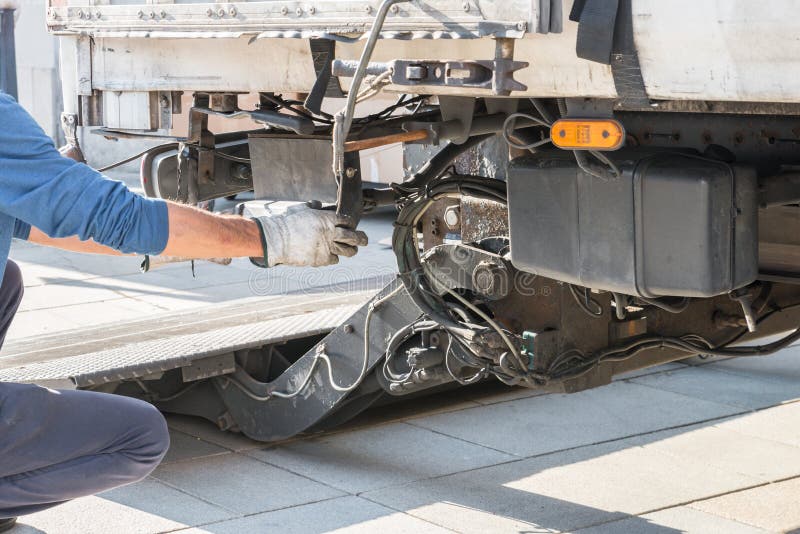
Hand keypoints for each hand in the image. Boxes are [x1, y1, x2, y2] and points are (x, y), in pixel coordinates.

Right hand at [251, 202, 367, 266]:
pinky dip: (334, 257)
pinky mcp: (322, 259)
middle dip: (361, 238)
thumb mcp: (302, 210)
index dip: (351, 223)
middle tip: (364, 240)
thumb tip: (318, 204)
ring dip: (351, 250)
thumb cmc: (287, 223)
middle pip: (354, 237)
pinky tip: (331, 255)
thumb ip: (313, 208)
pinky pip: (335, 259)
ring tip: (353, 250)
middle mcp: (331, 233)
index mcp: (327, 218)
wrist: (277, 239)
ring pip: (348, 251)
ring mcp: (328, 247)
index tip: (351, 225)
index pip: (347, 220)